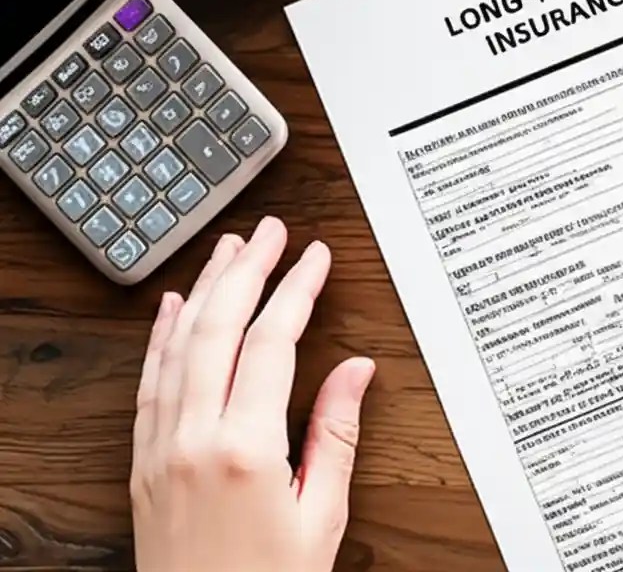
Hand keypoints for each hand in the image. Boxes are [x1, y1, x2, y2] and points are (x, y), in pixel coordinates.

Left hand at [131, 217, 374, 571]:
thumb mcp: (322, 514)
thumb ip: (337, 434)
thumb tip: (355, 372)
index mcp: (247, 448)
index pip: (272, 342)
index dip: (296, 290)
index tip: (314, 258)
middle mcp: (194, 439)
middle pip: (217, 327)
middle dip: (246, 269)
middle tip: (270, 231)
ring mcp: (162, 448)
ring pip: (176, 345)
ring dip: (203, 290)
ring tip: (228, 250)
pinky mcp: (144, 462)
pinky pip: (147, 382)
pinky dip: (158, 337)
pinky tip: (170, 307)